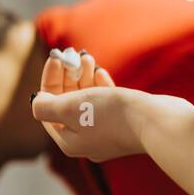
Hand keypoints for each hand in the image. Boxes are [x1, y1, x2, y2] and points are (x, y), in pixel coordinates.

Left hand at [31, 50, 153, 162]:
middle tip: (72, 53)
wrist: (156, 123)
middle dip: (68, 76)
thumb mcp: (70, 108)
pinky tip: (102, 73)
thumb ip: (46, 106)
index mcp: (69, 141)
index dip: (50, 79)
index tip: (56, 56)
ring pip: (87, 101)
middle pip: (68, 104)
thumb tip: (37, 102)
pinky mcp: (125, 124)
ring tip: (87, 58)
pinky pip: (106, 104)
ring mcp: (107, 132)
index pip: (49, 107)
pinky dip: (100, 86)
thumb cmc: (111, 116)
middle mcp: (86, 140)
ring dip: (84, 77)